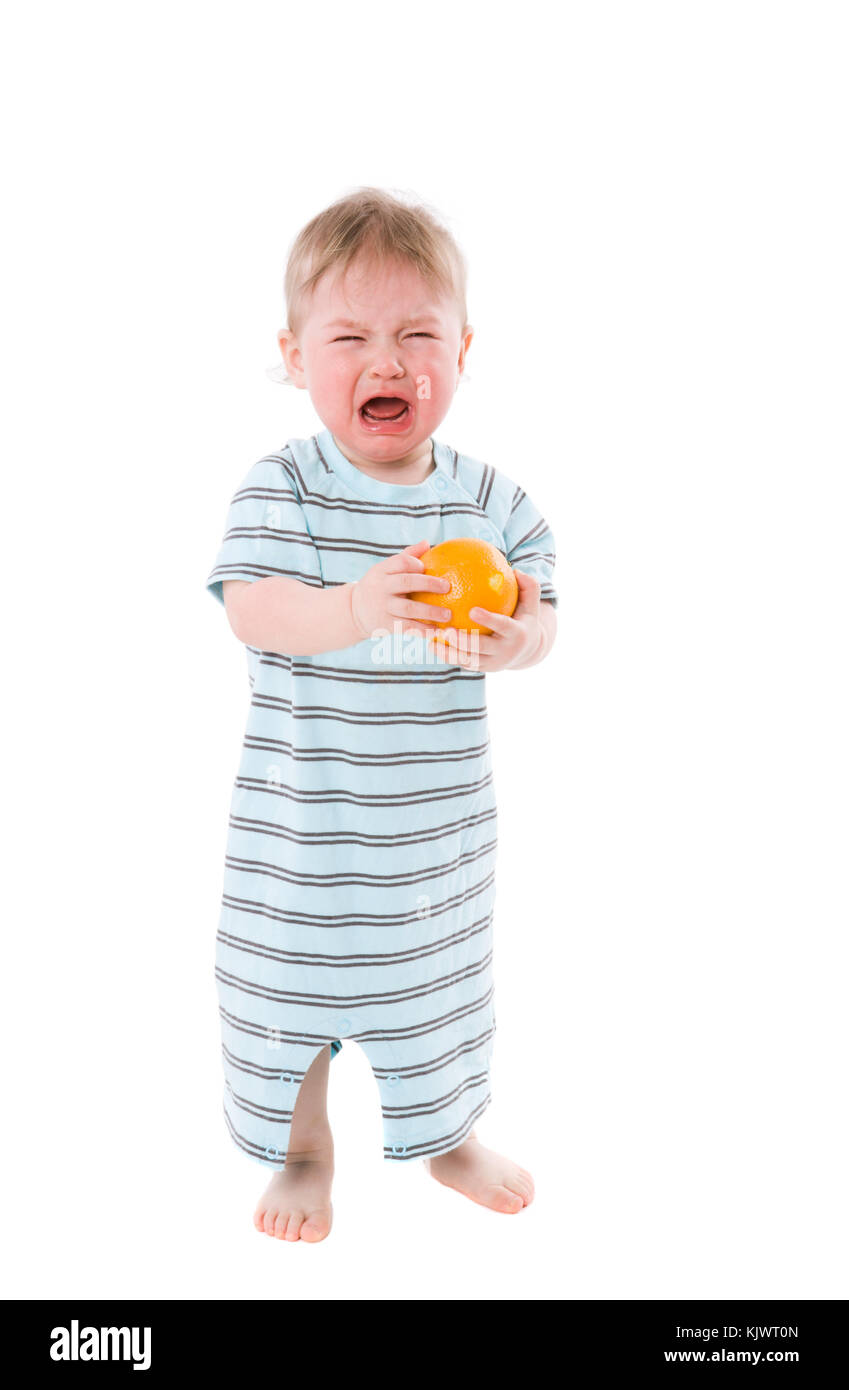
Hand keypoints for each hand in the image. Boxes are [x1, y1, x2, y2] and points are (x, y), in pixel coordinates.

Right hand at [350, 539, 452, 639]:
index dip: (416, 563)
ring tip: (448, 614)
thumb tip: (427, 543)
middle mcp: (381, 588)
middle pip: (407, 582)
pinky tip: (438, 630)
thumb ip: (405, 557)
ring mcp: (383, 607)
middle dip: (429, 584)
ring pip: (409, 608)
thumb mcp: (385, 570)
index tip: (427, 567)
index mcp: (381, 571)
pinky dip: (424, 630)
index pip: (400, 562)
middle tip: (448, 587)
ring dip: (431, 612)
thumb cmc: (379, 586)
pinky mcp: (387, 625)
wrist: (355, 611)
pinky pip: (408, 627)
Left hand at [424, 569, 543, 670]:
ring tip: (431, 641)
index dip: (488, 620)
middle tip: (445, 630)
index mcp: (517, 633)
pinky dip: (447, 656)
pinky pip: (462, 663)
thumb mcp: (531, 603)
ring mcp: (492, 663)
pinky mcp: (482, 669)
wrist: (527, 651)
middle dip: (463, 641)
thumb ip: (528, 585)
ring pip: (468, 660)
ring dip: (449, 652)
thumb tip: (514, 569)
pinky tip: (431, 644)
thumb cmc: (525, 618)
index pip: (502, 626)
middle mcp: (504, 651)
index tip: (472, 610)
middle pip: (481, 648)